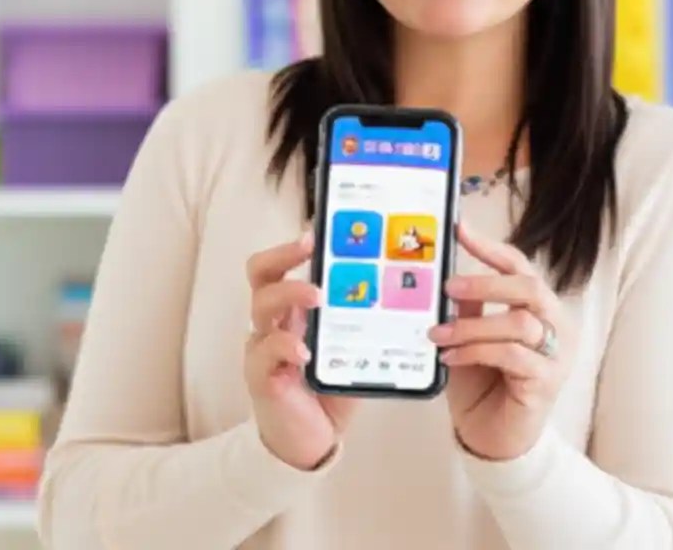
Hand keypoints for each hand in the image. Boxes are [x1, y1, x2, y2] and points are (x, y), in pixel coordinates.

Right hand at [244, 232, 358, 470]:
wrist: (311, 440)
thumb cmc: (330, 389)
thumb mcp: (351, 348)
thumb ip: (365, 323)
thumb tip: (412, 293)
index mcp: (292, 311)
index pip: (280, 265)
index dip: (292, 246)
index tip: (318, 231)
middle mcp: (272, 323)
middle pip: (260, 274)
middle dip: (283, 255)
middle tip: (310, 248)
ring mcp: (263, 348)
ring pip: (260, 307)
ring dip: (289, 294)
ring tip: (316, 296)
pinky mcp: (262, 378)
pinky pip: (265, 353)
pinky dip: (285, 347)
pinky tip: (305, 352)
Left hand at [428, 223, 575, 461]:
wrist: (492, 438)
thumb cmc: (483, 385)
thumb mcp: (468, 337)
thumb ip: (467, 307)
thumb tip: (448, 274)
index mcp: (539, 309)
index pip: (520, 268)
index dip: (490, 248)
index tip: (459, 230)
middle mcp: (556, 326)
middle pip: (530, 288)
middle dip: (487, 282)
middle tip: (448, 285)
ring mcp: (556, 355)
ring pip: (520, 322)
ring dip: (473, 325)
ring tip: (439, 334)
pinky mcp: (547, 382)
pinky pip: (511, 355)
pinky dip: (476, 351)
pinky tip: (450, 358)